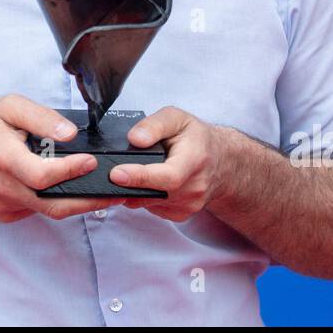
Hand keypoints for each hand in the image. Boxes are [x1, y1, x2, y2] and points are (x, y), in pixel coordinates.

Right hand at [0, 94, 121, 222]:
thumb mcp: (8, 107)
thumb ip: (41, 117)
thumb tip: (70, 134)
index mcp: (3, 158)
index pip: (43, 175)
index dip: (71, 171)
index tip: (91, 162)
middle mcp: (3, 187)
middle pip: (53, 204)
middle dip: (89, 200)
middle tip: (115, 191)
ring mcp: (3, 205)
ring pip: (49, 210)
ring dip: (77, 202)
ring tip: (100, 189)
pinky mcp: (6, 214)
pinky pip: (37, 210)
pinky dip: (54, 200)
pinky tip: (62, 186)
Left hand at [110, 106, 224, 221]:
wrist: (222, 162)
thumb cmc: (198, 139)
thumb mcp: (177, 118)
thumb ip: (154, 125)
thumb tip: (134, 139)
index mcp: (195, 160)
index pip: (168, 176)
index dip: (140, 177)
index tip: (117, 174)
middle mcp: (195, 187)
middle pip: (154, 193)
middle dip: (128, 184)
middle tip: (111, 173)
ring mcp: (188, 204)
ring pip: (148, 203)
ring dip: (133, 190)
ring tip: (131, 172)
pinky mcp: (180, 215)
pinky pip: (152, 208)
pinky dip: (143, 196)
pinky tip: (146, 182)